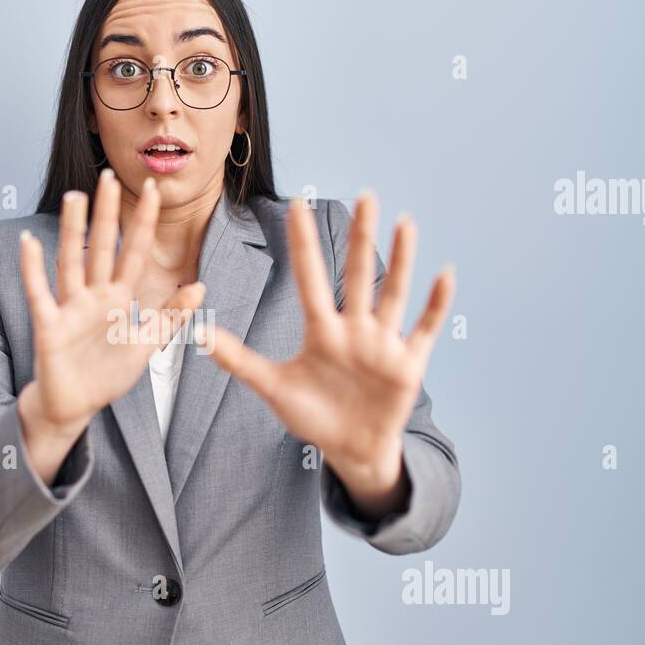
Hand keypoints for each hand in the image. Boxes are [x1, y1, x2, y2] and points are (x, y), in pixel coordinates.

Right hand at [17, 169, 206, 440]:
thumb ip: (172, 317)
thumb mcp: (146, 345)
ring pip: (71, 262)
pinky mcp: (50, 326)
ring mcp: (70, 308)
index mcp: (118, 298)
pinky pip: (40, 293)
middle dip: (107, 214)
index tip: (155, 190)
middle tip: (109, 176)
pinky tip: (29, 242)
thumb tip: (200, 285)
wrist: (75, 406)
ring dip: (72, 231)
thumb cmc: (106, 375)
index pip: (135, 253)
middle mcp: (94, 296)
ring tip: (74, 198)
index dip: (145, 224)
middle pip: (102, 248)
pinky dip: (33, 269)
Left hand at [196, 193, 453, 514]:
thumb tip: (199, 336)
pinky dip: (435, 304)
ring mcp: (383, 344)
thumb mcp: (275, 388)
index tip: (297, 204)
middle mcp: (354, 329)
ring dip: (400, 260)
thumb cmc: (313, 416)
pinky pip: (424, 329)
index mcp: (321, 331)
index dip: (303, 244)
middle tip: (365, 195)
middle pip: (356, 275)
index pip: (309, 279)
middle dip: (360, 238)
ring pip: (392, 293)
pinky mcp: (408, 364)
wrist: (351, 449)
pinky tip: (444, 273)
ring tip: (404, 223)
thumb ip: (240, 361)